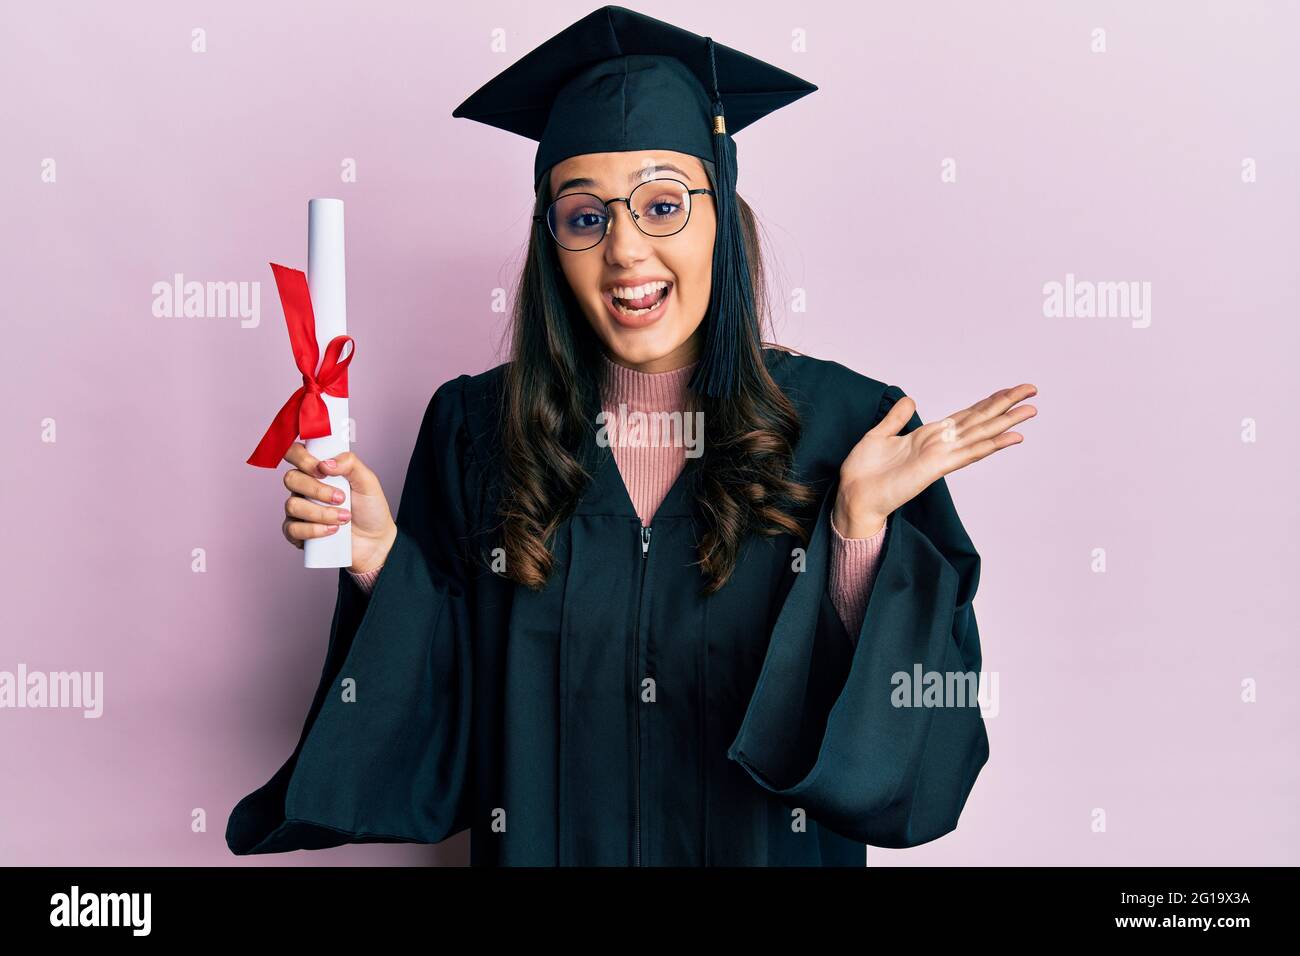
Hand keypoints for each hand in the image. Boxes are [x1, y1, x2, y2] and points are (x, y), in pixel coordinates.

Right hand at [280, 444, 397, 573]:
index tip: (322, 470)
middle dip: (318, 490)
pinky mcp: (298, 533)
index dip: (302, 458)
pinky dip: (314, 530)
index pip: (295, 453)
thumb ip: (350, 463)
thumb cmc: (370, 508)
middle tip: (341, 498)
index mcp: (318, 471)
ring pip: (292, 505)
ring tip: (344, 518)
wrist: (375, 540)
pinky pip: (292, 529)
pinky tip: (333, 530)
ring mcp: (299, 511)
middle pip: (291, 478)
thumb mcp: (367, 481)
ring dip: (321, 512)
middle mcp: (304, 488)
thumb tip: (326, 463)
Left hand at [833, 384, 1037, 536]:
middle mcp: (940, 445)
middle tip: (1032, 391)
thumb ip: (897, 418)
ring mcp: (941, 456)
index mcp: (929, 436)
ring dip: (1007, 422)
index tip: (1009, 391)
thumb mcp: (879, 435)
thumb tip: (910, 399)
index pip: (966, 416)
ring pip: (981, 434)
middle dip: (1006, 406)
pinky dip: (992, 444)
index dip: (987, 403)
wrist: (854, 495)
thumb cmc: (864, 472)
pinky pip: (970, 453)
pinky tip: (1012, 437)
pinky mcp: (937, 467)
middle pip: (980, 421)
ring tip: (1031, 410)